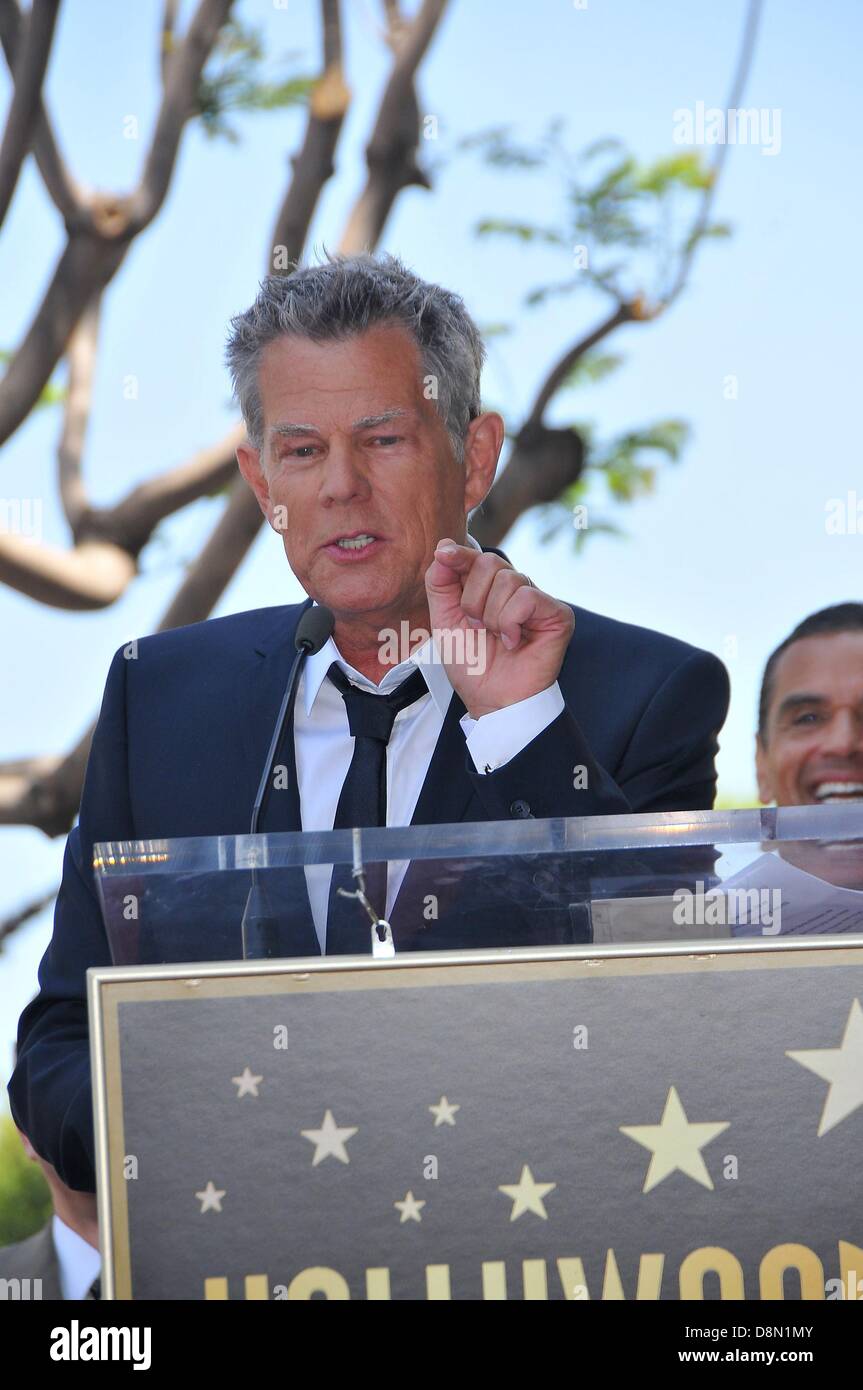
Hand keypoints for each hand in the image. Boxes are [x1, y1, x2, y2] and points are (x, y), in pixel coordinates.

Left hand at [424, 539, 574, 717]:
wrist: (492, 700)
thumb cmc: (473, 666)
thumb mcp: (445, 621)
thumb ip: (440, 584)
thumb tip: (444, 548)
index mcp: (490, 588)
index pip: (476, 556)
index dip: (460, 554)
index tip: (444, 554)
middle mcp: (515, 589)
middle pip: (489, 562)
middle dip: (473, 599)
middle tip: (477, 627)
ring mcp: (537, 599)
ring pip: (508, 579)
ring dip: (492, 616)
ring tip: (497, 638)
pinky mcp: (557, 613)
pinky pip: (526, 597)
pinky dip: (511, 622)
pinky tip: (514, 641)